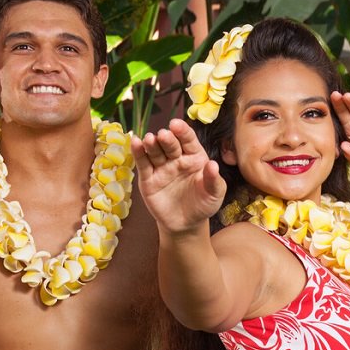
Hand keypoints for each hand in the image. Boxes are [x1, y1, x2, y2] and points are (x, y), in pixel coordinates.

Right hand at [132, 119, 227, 234]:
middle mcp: (177, 158)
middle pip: (170, 144)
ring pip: (155, 151)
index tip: (176, 125)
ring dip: (151, 144)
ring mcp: (162, 167)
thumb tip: (214, 165)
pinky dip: (138, 152)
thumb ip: (214, 180)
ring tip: (149, 139)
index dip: (183, 132)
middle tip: (163, 135)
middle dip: (167, 139)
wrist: (186, 224)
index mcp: (195, 157)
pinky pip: (143, 163)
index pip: (188, 140)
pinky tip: (135, 142)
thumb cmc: (203, 205)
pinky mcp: (148, 178)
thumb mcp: (214, 194)